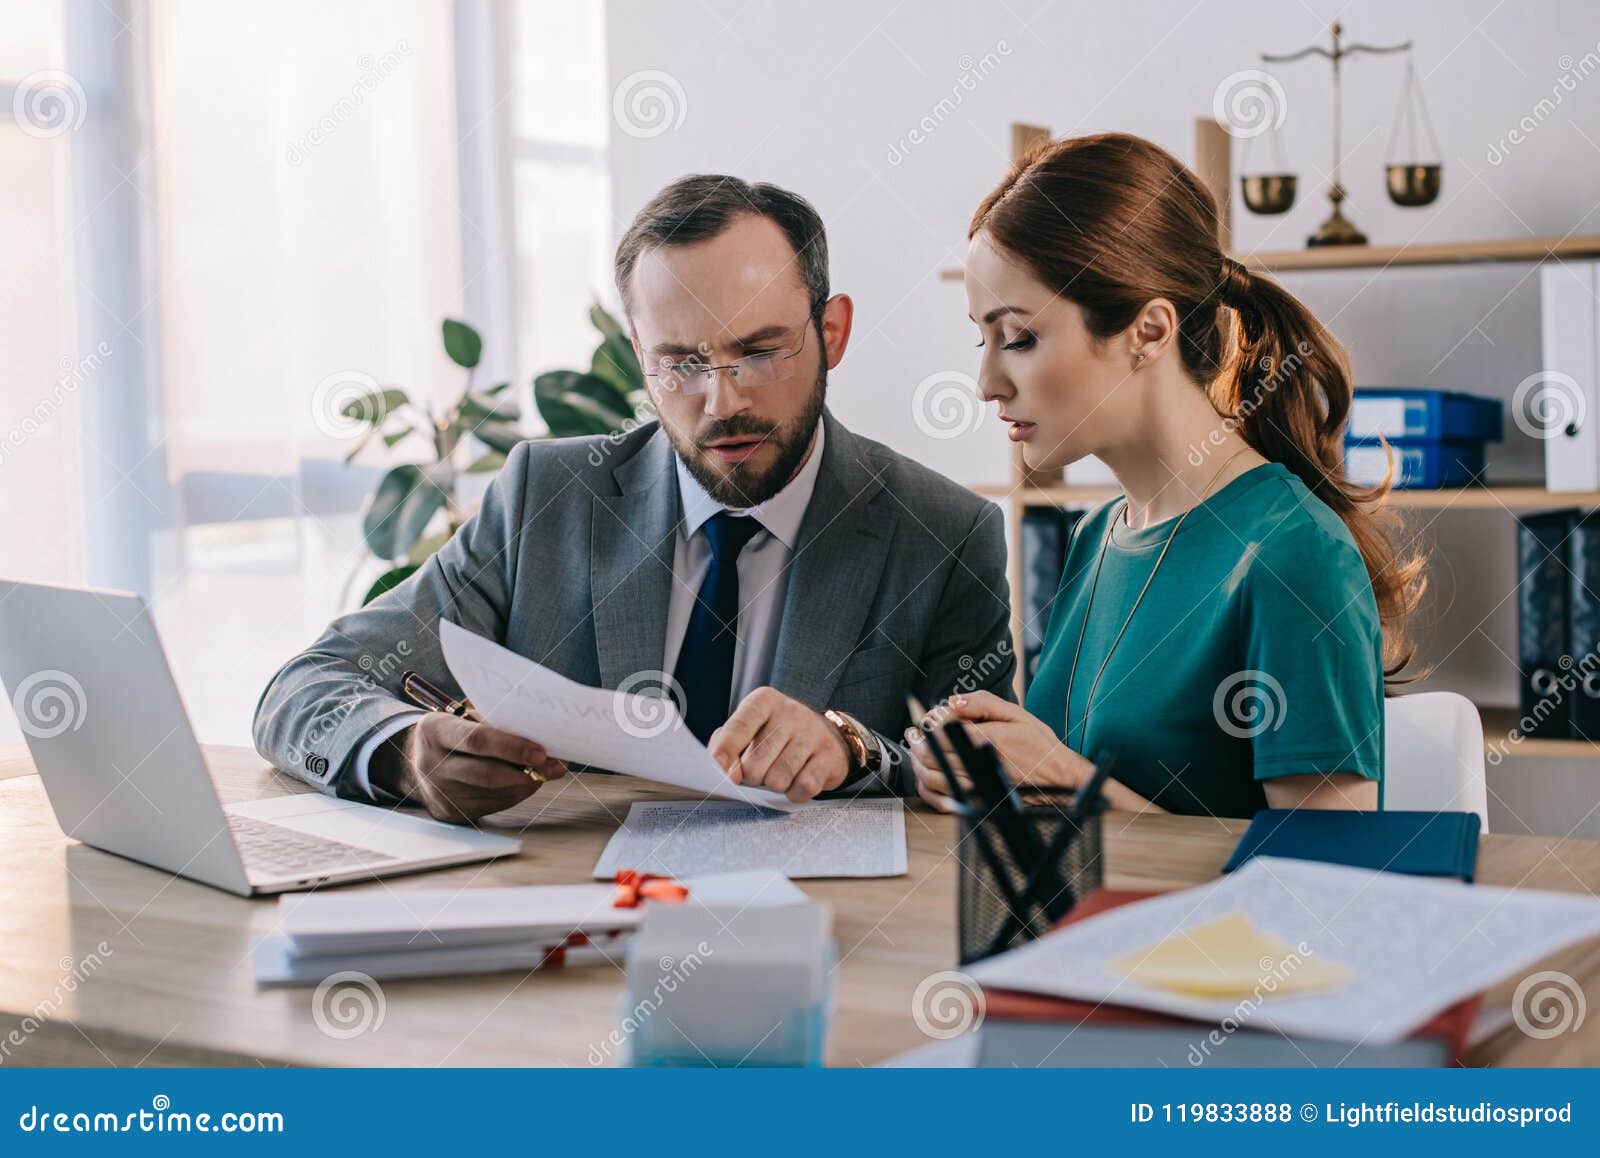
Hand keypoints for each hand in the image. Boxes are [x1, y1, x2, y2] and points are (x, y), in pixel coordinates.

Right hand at [372, 712, 567, 823]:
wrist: (418, 759)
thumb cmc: (453, 733)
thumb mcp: (465, 717)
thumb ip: (498, 725)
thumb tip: (543, 743)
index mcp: (435, 731)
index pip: (477, 740)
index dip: (512, 747)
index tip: (540, 751)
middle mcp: (431, 764)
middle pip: (486, 773)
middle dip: (524, 771)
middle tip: (550, 765)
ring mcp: (439, 792)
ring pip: (493, 793)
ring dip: (525, 784)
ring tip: (543, 771)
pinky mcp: (450, 812)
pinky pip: (492, 805)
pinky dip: (514, 794)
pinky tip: (525, 782)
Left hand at [706, 687, 851, 802]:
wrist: (822, 734)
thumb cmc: (774, 735)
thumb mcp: (748, 729)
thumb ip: (725, 743)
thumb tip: (720, 769)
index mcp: (764, 701)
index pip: (739, 726)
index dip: (726, 751)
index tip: (718, 772)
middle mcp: (790, 712)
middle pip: (755, 764)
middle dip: (752, 777)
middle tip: (760, 770)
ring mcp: (812, 733)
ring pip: (778, 779)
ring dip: (774, 785)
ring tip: (780, 773)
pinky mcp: (830, 755)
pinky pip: (803, 787)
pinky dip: (795, 793)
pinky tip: (796, 781)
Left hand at [903, 691, 1147, 812]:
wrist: (1060, 781)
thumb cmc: (1040, 747)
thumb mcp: (1018, 715)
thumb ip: (984, 703)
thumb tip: (954, 700)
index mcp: (988, 738)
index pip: (942, 730)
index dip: (927, 724)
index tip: (924, 720)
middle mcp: (980, 763)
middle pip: (932, 754)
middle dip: (916, 742)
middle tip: (912, 734)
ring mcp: (978, 785)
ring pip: (933, 777)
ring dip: (918, 763)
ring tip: (916, 752)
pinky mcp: (978, 801)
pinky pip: (944, 797)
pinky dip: (930, 786)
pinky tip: (929, 775)